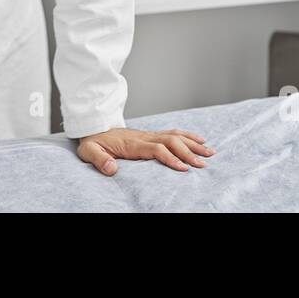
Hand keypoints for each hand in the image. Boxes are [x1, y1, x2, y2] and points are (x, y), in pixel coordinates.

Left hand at [77, 128, 214, 175]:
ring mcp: (149, 134)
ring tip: (210, 152)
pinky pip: (172, 133)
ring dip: (193, 143)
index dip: (170, 158)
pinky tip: (199, 140)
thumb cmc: (93, 142)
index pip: (156, 149)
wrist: (93, 128)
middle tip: (204, 163)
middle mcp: (144, 137)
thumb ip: (99, 161)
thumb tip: (112, 169)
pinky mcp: (151, 135)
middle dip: (189, 152)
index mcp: (132, 143)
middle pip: (171, 141)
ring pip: (175, 136)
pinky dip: (188, 136)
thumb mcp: (89, 152)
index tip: (184, 168)